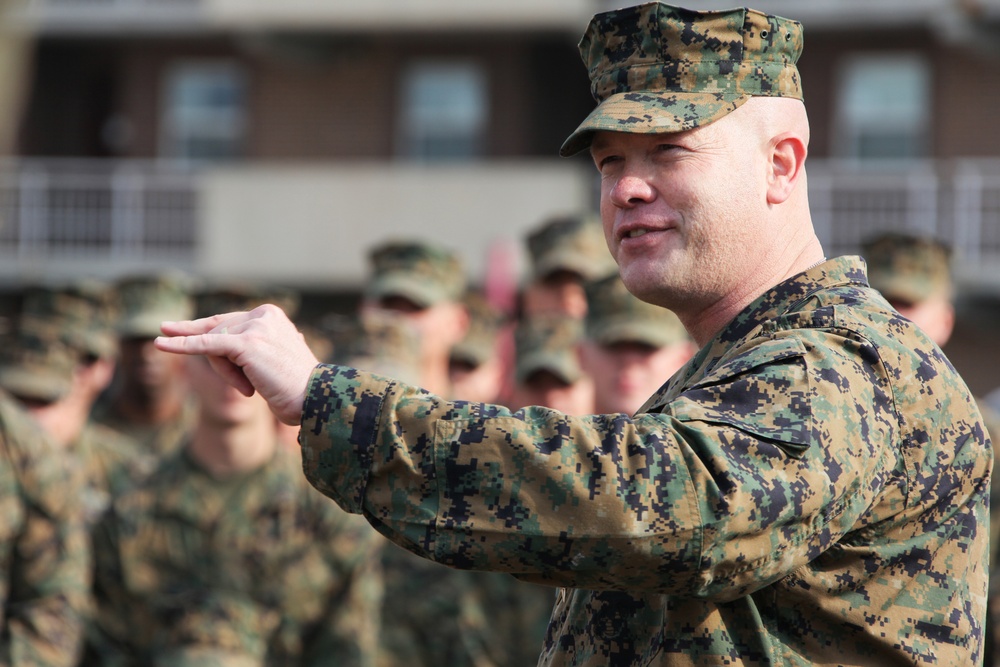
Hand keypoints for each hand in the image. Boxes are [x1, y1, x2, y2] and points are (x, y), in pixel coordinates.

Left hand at [155, 304, 319, 424]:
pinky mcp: (247, 343)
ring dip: (228, 374)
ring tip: (254, 388)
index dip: (198, 329)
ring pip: (215, 345)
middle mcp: (264, 314)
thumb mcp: (272, 358)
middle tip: (250, 387)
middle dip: (225, 365)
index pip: (227, 323)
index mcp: (271, 314)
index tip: (170, 330)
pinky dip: (183, 345)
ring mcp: (256, 327)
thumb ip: (252, 345)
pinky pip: (206, 344)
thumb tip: (225, 341)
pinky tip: (161, 342)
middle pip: (219, 334)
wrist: (313, 399)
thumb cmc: (294, 386)